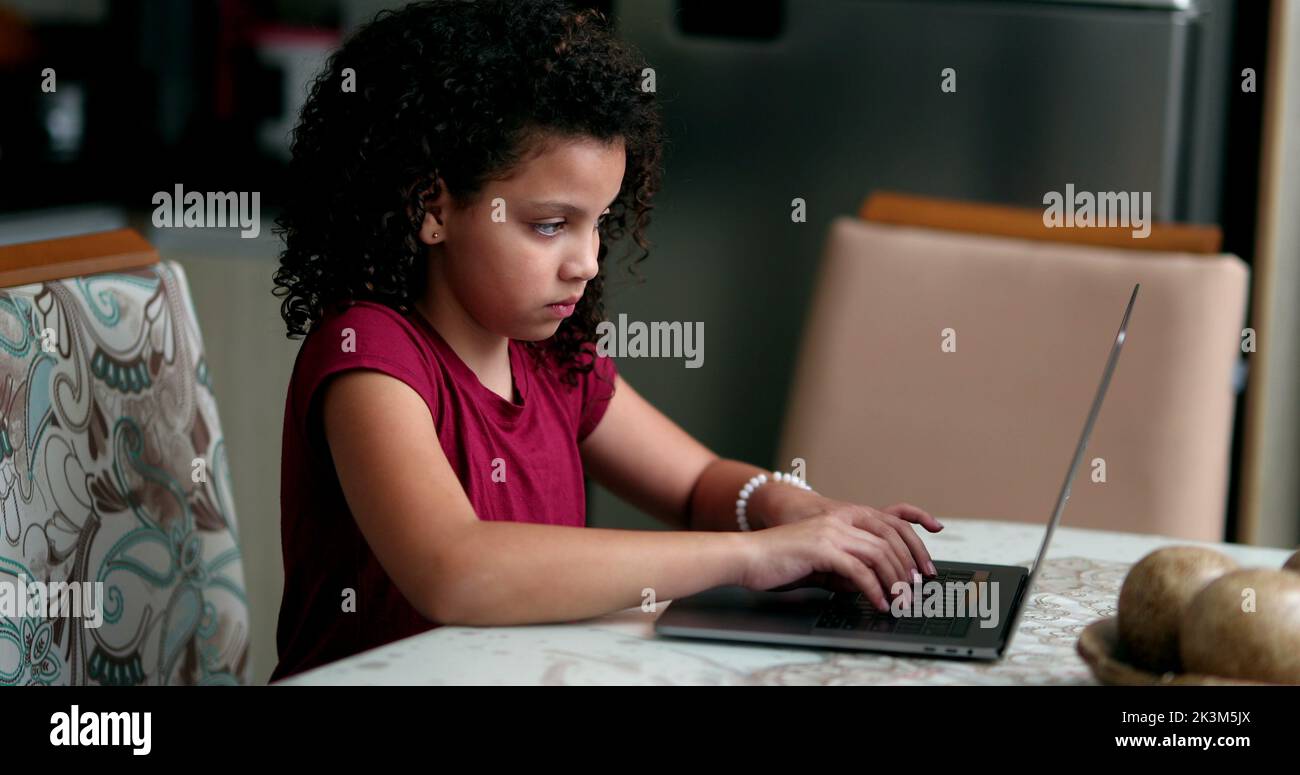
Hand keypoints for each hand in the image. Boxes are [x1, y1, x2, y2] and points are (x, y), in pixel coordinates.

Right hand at [737, 506, 940, 609]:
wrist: (748, 556)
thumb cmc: (780, 561)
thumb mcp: (821, 563)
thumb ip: (845, 569)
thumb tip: (869, 586)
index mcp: (843, 517)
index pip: (892, 523)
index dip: (914, 544)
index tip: (924, 568)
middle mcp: (841, 519)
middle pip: (891, 538)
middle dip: (910, 566)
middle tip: (916, 590)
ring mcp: (831, 531)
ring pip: (879, 553)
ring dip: (895, 580)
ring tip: (900, 601)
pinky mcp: (821, 548)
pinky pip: (858, 570)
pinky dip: (873, 590)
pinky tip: (877, 603)